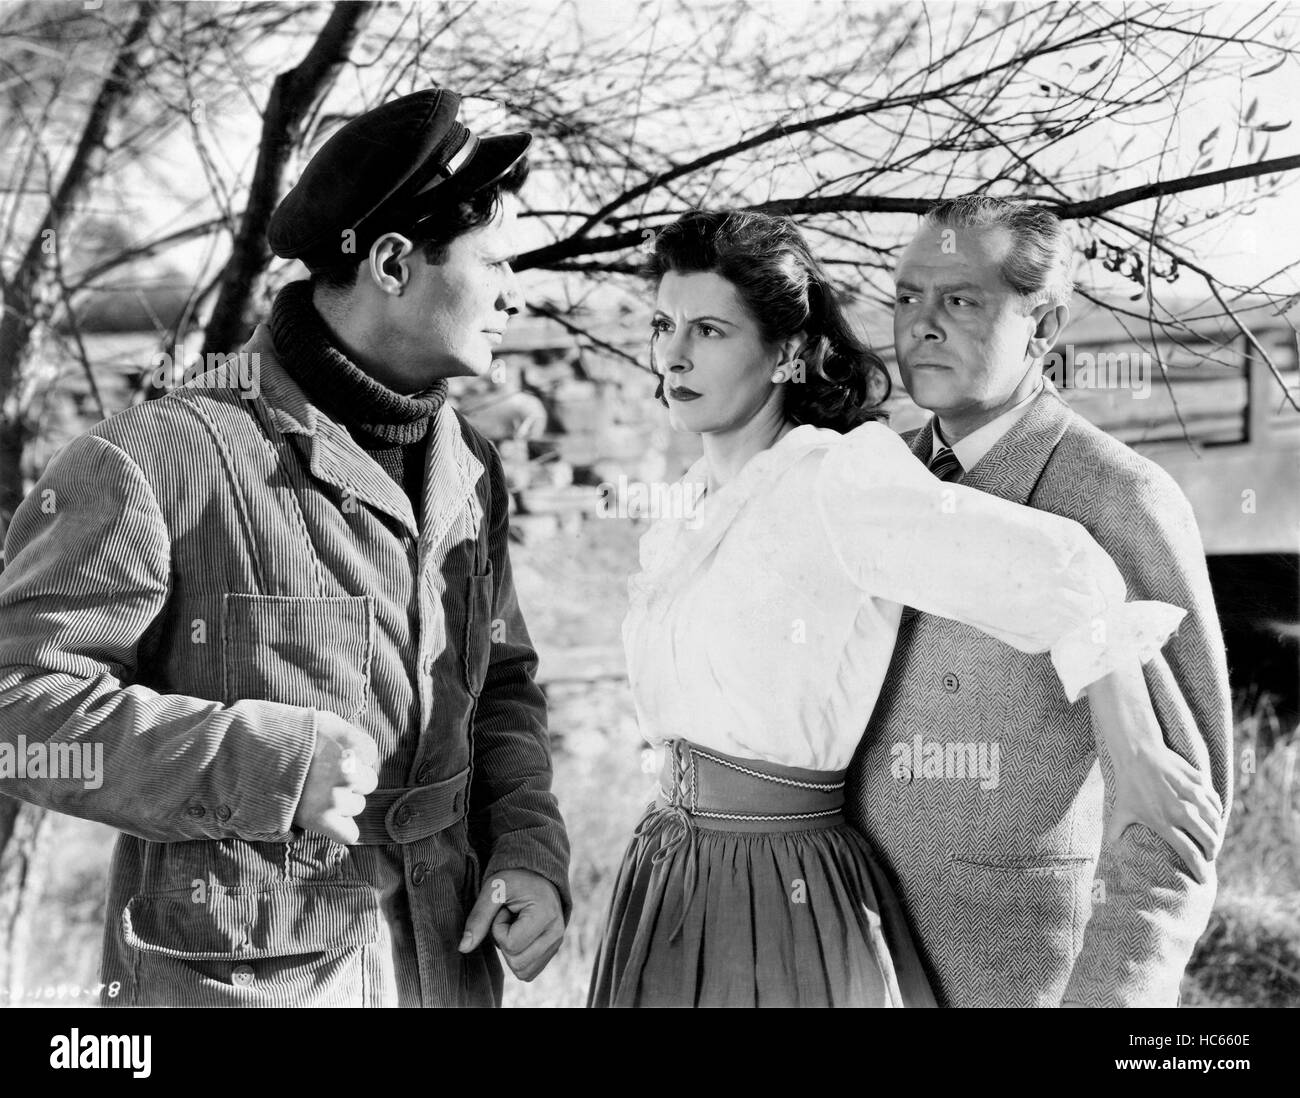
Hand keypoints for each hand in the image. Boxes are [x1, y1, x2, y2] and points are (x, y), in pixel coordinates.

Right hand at [292, 711, 378, 844]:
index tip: (334, 755)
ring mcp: (335, 797)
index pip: (370, 754)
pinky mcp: (322, 820)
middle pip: (368, 782)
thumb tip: (366, 752)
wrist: (252, 759)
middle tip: (325, 777)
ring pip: (358, 806)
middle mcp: (348, 771)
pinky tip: (326, 818)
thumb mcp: (323, 721)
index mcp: (350, 744)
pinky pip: (349, 834)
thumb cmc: (290, 738)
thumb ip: (349, 732)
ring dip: (343, 803)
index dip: (355, 756)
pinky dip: (340, 829)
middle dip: (351, 780)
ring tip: (317, 794)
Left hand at [459, 868, 564, 981]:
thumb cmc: (514, 878)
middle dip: (504, 941)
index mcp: (546, 915)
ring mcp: (557, 944)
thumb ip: (478, 918)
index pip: (511, 945)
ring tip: (515, 925)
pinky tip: (521, 934)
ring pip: (523, 971)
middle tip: (509, 917)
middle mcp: (557, 933)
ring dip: (511, 950)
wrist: (536, 874)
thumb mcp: (493, 890)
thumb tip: (463, 948)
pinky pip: (529, 972)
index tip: (504, 908)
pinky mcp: (553, 951)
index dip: (498, 928)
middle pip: (517, 963)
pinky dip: (518, 957)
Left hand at [1108, 740, 1222, 883]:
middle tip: (1210, 855)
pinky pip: (1214, 800)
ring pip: (1215, 820)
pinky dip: (1217, 811)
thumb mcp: (1120, 809)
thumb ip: (1116, 830)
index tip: (1204, 879)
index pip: (1188, 852)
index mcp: (1162, 822)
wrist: (1137, 753)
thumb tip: (1109, 846)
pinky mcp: (1197, 781)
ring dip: (1217, 832)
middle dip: (1212, 852)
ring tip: (1214, 838)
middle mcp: (1179, 810)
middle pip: (1208, 839)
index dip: (1199, 869)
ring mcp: (1190, 795)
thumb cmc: (1128, 784)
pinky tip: (1214, 816)